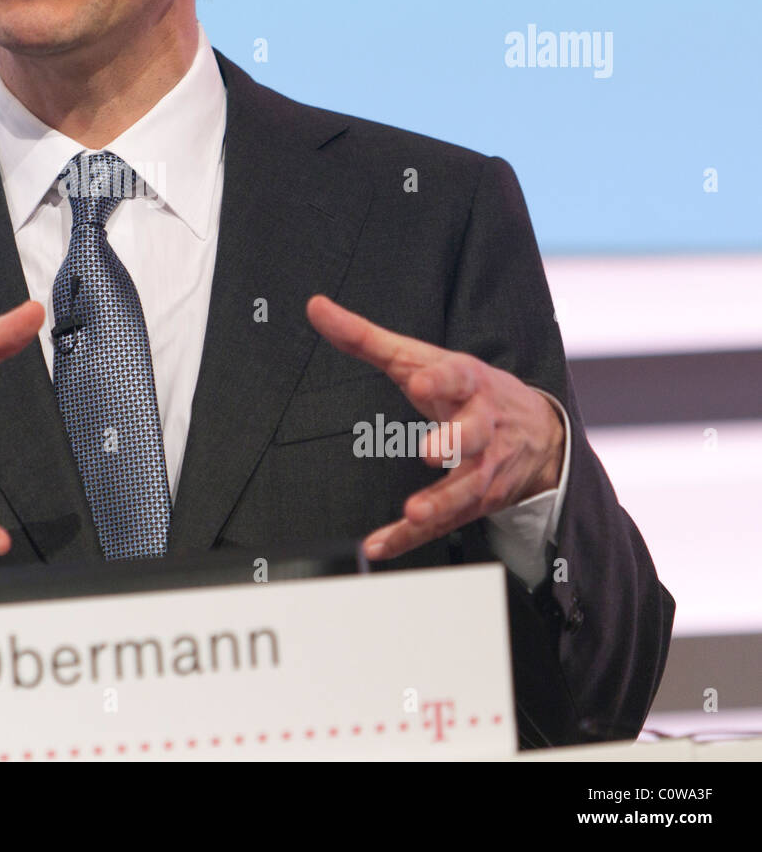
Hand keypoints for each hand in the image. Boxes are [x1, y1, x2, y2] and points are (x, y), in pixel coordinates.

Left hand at [305, 294, 564, 560]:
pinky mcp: (476, 501)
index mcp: (468, 382)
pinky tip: (379, 545)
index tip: (421, 382)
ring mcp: (484, 467)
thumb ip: (366, 337)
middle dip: (454, 441)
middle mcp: (483, 425)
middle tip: (431, 450)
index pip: (457, 376)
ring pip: (467, 486)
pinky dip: (410, 537)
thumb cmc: (465, 387)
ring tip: (416, 510)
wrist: (537, 430)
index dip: (440, 379)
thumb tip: (315, 307)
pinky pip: (443, 523)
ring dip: (441, 500)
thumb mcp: (421, 357)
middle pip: (473, 434)